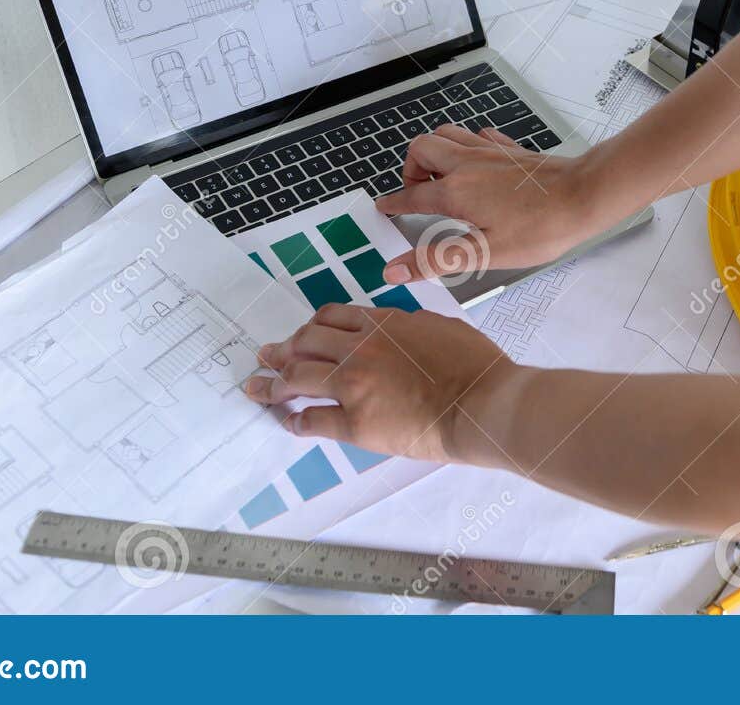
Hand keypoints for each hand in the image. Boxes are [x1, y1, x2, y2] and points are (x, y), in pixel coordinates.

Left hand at [242, 302, 519, 462]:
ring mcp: (353, 385)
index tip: (302, 336)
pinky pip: (312, 421)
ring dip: (272, 384)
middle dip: (281, 350)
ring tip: (258, 388)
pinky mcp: (355, 423)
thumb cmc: (474, 366)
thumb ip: (409, 324)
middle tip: (266, 357)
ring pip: (297, 378)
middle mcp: (359, 348)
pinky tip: (289, 423)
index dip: (311, 327)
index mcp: (383, 323)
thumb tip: (395, 328)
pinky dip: (295, 421)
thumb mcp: (440, 325)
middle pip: (304, 343)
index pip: (331, 317)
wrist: (481, 403)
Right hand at [373, 124, 614, 283]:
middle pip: (422, 149)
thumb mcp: (485, 253)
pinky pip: (479, 136)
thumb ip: (437, 259)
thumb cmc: (542, 227)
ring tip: (440, 176)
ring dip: (435, 151)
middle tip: (416, 191)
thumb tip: (395, 270)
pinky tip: (477, 161)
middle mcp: (468, 164)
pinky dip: (468, 145)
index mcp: (456, 192)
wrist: (585, 195)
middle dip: (410, 167)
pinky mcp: (511, 150)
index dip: (394, 203)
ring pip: (447, 134)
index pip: (412, 195)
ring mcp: (490, 152)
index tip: (384, 207)